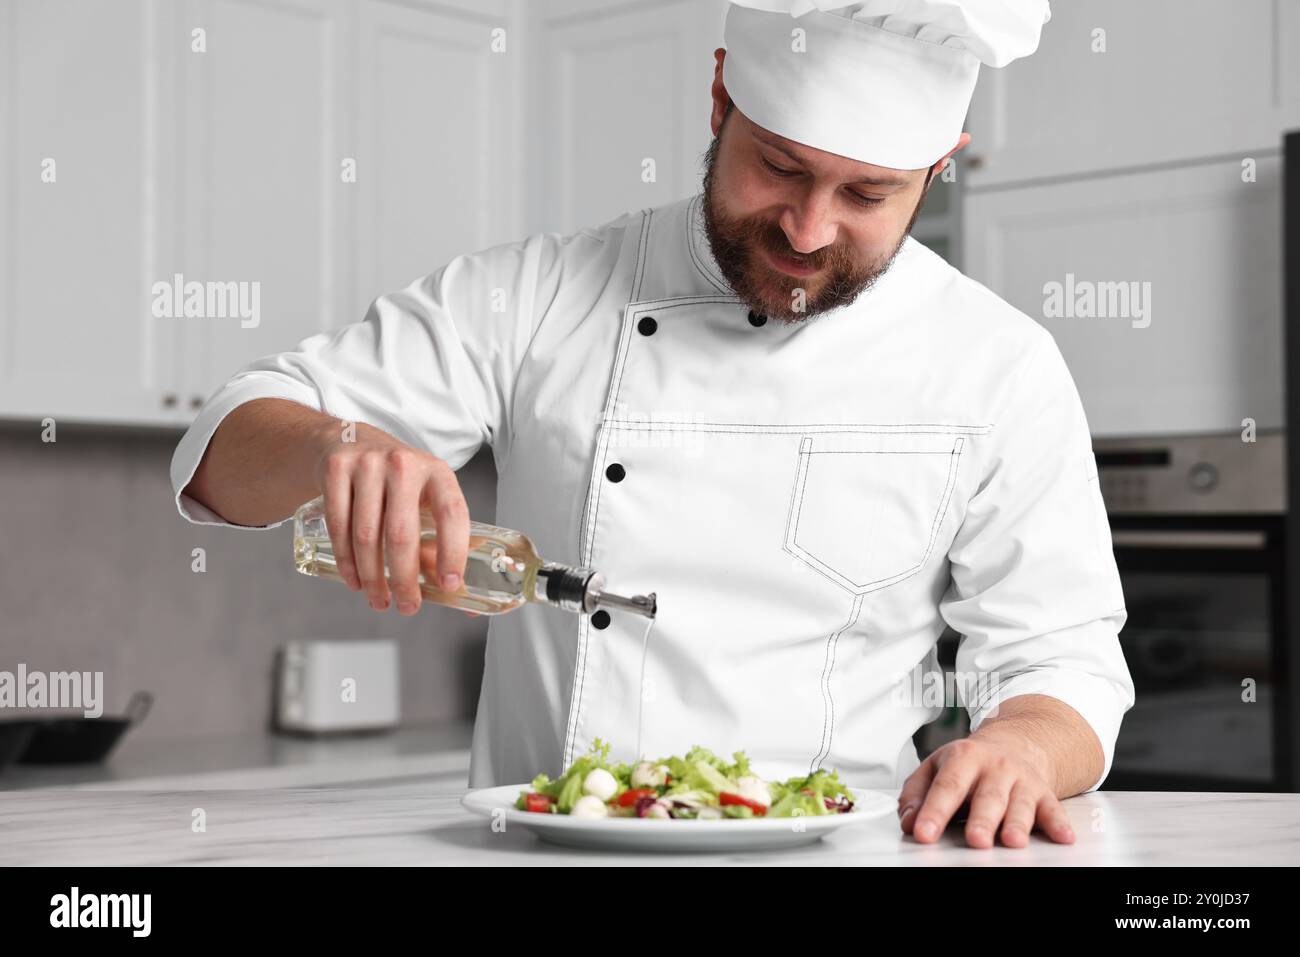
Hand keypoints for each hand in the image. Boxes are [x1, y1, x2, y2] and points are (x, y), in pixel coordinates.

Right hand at [312, 425, 476, 617]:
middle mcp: (403, 464)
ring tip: (379, 600)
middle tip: (408, 606)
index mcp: (437, 472)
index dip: (453, 551)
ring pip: (366, 536)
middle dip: (405, 579)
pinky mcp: (336, 469)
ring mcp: (367, 464)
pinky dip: (346, 561)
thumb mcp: (425, 495)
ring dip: (372, 577)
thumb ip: (440, 536)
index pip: (452, 513)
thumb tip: (458, 592)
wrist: (352, 441)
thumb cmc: (398, 481)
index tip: (449, 584)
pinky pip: (339, 526)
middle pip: (402, 534)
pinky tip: (354, 580)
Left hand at [897, 736, 1074, 848]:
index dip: (934, 811)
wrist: (1014, 743)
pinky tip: (1063, 837)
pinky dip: (1059, 824)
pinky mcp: (1044, 793)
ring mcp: (1022, 780)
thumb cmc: (968, 763)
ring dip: (1017, 823)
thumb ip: (916, 794)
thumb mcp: (936, 768)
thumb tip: (909, 821)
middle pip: (987, 797)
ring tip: (1012, 841)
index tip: (923, 834)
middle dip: (982, 820)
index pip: (946, 787)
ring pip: (1020, 804)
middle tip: (975, 840)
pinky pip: (1054, 809)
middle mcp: (995, 767)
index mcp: (963, 757)